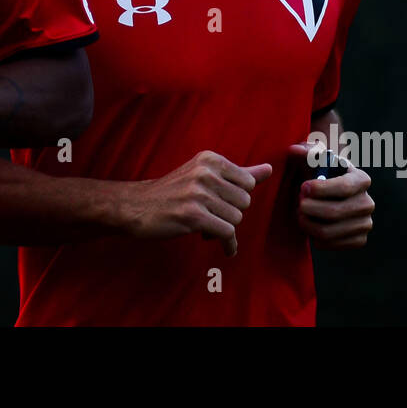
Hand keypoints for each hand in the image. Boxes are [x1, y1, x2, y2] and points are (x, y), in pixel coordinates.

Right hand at [119, 150, 272, 255]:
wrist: (136, 206)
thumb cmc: (173, 192)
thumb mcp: (204, 175)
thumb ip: (239, 174)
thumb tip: (270, 169)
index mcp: (209, 159)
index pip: (248, 183)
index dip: (235, 198)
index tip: (219, 203)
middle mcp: (205, 172)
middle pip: (244, 201)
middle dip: (231, 214)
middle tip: (211, 216)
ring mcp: (198, 193)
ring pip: (236, 218)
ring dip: (224, 229)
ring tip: (206, 227)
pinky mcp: (193, 215)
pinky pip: (227, 233)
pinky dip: (227, 244)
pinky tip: (223, 248)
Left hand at [286, 142, 374, 248]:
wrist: (327, 194)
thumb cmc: (319, 172)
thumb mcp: (313, 158)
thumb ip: (304, 151)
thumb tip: (296, 150)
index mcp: (361, 179)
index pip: (343, 187)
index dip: (320, 189)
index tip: (303, 187)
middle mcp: (368, 203)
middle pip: (334, 212)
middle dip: (309, 208)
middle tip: (298, 204)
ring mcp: (365, 223)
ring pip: (329, 231)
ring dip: (307, 224)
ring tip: (300, 215)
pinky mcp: (359, 240)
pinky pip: (331, 245)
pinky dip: (314, 238)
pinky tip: (310, 226)